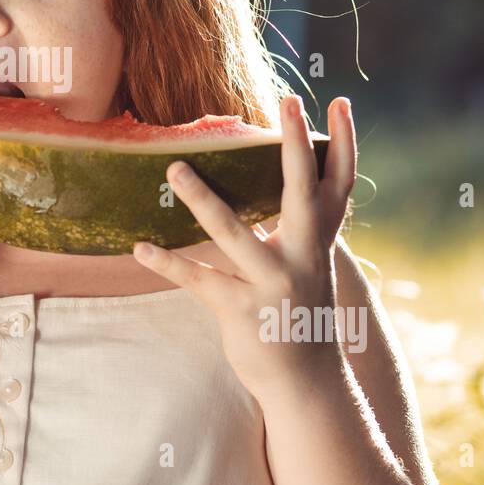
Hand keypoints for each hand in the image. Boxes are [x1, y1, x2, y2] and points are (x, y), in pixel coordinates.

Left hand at [132, 94, 357, 404]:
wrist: (306, 383)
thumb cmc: (298, 311)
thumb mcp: (309, 264)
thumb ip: (299, 225)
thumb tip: (282, 176)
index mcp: (320, 242)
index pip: (340, 183)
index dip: (343, 143)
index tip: (337, 101)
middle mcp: (303, 258)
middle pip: (301, 193)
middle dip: (296, 147)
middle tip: (287, 101)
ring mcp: (272, 284)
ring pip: (233, 233)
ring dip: (201, 199)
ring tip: (174, 167)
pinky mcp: (241, 312)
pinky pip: (198, 280)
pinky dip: (167, 263)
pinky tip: (140, 248)